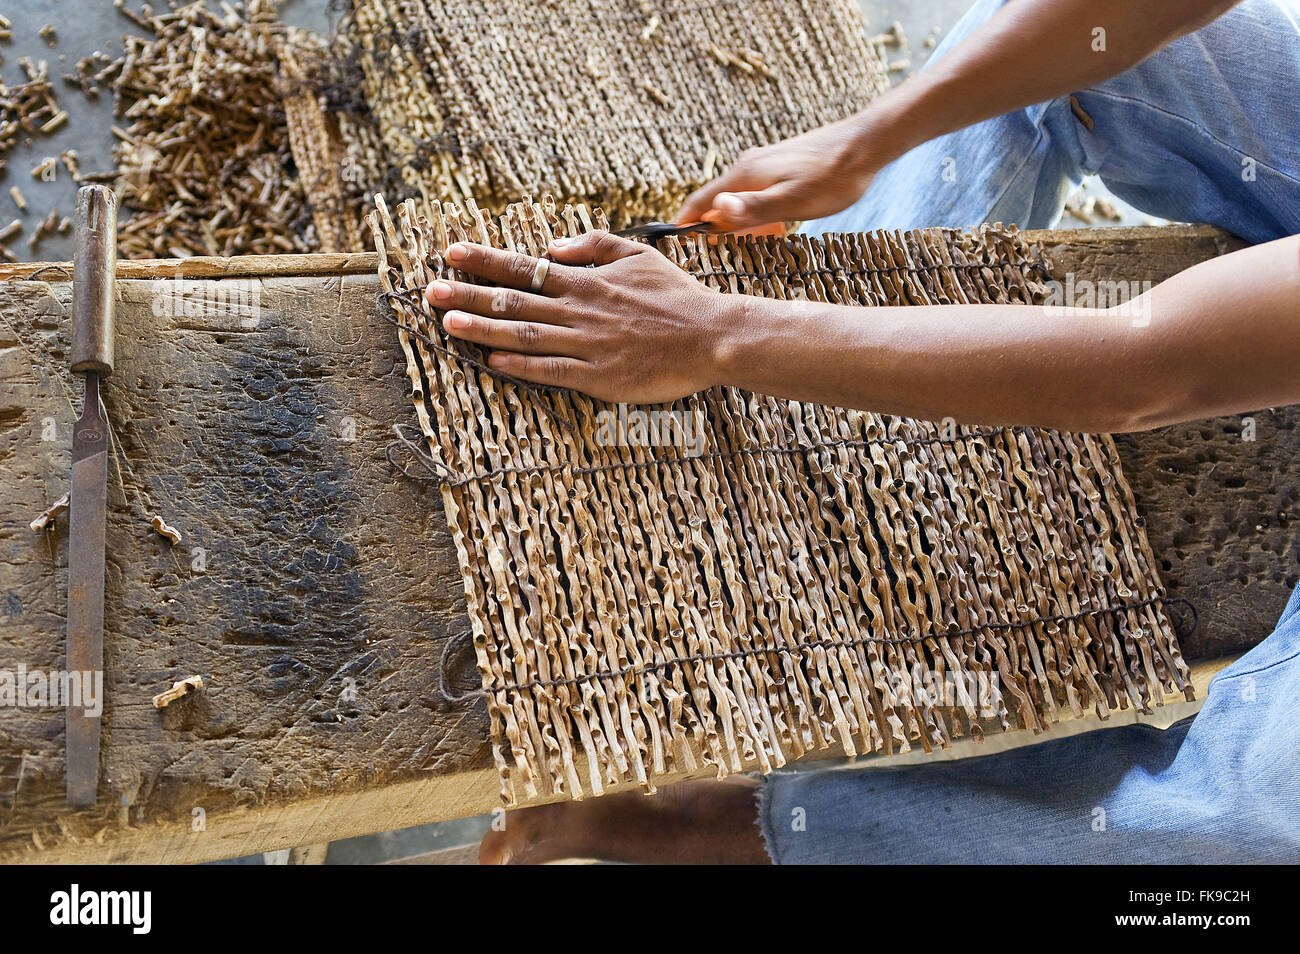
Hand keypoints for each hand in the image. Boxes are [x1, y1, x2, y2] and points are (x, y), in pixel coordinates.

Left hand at [425, 232, 735, 404]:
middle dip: (469, 293)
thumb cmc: (678, 298)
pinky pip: (552, 370)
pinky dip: (521, 364)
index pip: (525, 267)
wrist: (712, 336)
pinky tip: (492, 359)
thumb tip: (551, 246)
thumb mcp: (637, 256)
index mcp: (587, 281)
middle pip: (515, 299)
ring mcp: (588, 343)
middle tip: (430, 290)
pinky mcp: (599, 376)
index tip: (451, 253)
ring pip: (526, 333)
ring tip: (448, 321)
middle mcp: (580, 310)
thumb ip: (593, 247)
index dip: (485, 260)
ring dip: (484, 326)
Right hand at [675, 116, 879, 230]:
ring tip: (749, 244)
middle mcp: (749, 165)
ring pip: (738, 196)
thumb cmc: (833, 177)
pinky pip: (756, 191)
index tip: (676, 244)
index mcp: (745, 175)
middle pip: (718, 200)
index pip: (701, 200)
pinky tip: (773, 224)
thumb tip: (715, 211)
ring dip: (738, 221)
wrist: (867, 144)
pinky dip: (755, 211)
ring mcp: (765, 162)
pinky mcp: (781, 164)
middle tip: (718, 256)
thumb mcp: (792, 201)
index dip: (685, 223)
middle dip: (713, 227)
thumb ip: (753, 208)